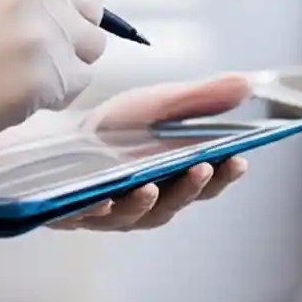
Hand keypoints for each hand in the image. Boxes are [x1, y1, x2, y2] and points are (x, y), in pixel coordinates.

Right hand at [0, 0, 107, 166]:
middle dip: (72, 30)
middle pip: (94, 6)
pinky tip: (15, 93)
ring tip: (17, 70)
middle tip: (30, 47)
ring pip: (92, 47)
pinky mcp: (49, 76)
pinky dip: (55, 93)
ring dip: (66, 63)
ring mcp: (45, 33)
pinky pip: (78, 83)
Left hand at [49, 75, 252, 231]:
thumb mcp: (158, 104)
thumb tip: (247, 85)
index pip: (207, 183)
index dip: (225, 175)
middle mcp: (148, 202)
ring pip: (135, 216)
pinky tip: (103, 198)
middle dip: (192, 189)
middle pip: (175, 203)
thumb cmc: (112, 128)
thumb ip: (201, 99)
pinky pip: (88, 217)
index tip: (240, 159)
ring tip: (151, 186)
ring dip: (146, 203)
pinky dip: (98, 209)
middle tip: (205, 169)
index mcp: (174, 178)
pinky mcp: (76, 214)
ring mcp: (112, 212)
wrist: (54, 138)